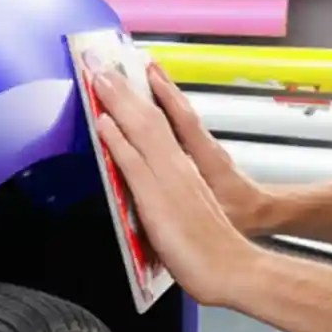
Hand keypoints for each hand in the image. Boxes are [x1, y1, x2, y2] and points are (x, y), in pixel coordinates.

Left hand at [91, 66, 261, 306]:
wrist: (233, 269)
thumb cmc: (209, 249)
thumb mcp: (184, 214)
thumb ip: (168, 197)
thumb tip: (147, 193)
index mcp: (183, 170)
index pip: (159, 125)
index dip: (141, 99)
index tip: (125, 75)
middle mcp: (177, 167)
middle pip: (148, 118)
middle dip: (123, 89)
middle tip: (101, 62)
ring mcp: (168, 179)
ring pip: (140, 130)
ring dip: (117, 101)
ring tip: (99, 76)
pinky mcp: (157, 198)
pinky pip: (133, 161)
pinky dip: (117, 138)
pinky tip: (103, 120)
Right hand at [145, 64, 277, 236]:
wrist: (264, 212)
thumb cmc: (240, 214)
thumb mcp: (218, 211)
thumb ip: (196, 200)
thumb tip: (169, 193)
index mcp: (208, 158)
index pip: (183, 121)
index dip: (164, 99)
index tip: (141, 80)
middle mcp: (206, 145)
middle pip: (179, 108)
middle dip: (156, 84)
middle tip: (134, 63)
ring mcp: (203, 144)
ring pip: (180, 110)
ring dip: (163, 89)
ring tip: (146, 68)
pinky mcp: (200, 147)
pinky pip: (180, 118)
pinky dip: (168, 102)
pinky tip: (156, 96)